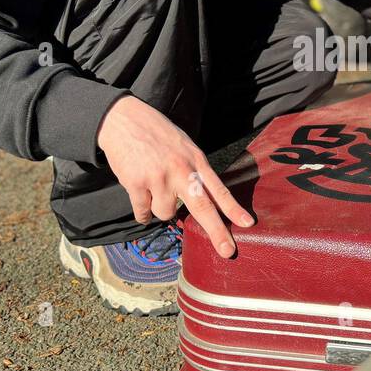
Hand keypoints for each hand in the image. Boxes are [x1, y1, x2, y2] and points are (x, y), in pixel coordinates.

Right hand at [96, 95, 253, 257]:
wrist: (123, 120)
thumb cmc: (157, 133)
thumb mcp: (184, 146)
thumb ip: (194, 170)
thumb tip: (203, 200)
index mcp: (196, 160)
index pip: (219, 189)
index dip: (233, 209)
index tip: (247, 224)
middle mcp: (180, 171)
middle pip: (202, 208)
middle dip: (217, 232)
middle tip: (227, 251)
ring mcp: (158, 178)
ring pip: (166, 214)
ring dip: (161, 208)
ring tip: (154, 187)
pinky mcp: (136, 184)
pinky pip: (143, 213)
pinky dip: (142, 213)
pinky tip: (140, 198)